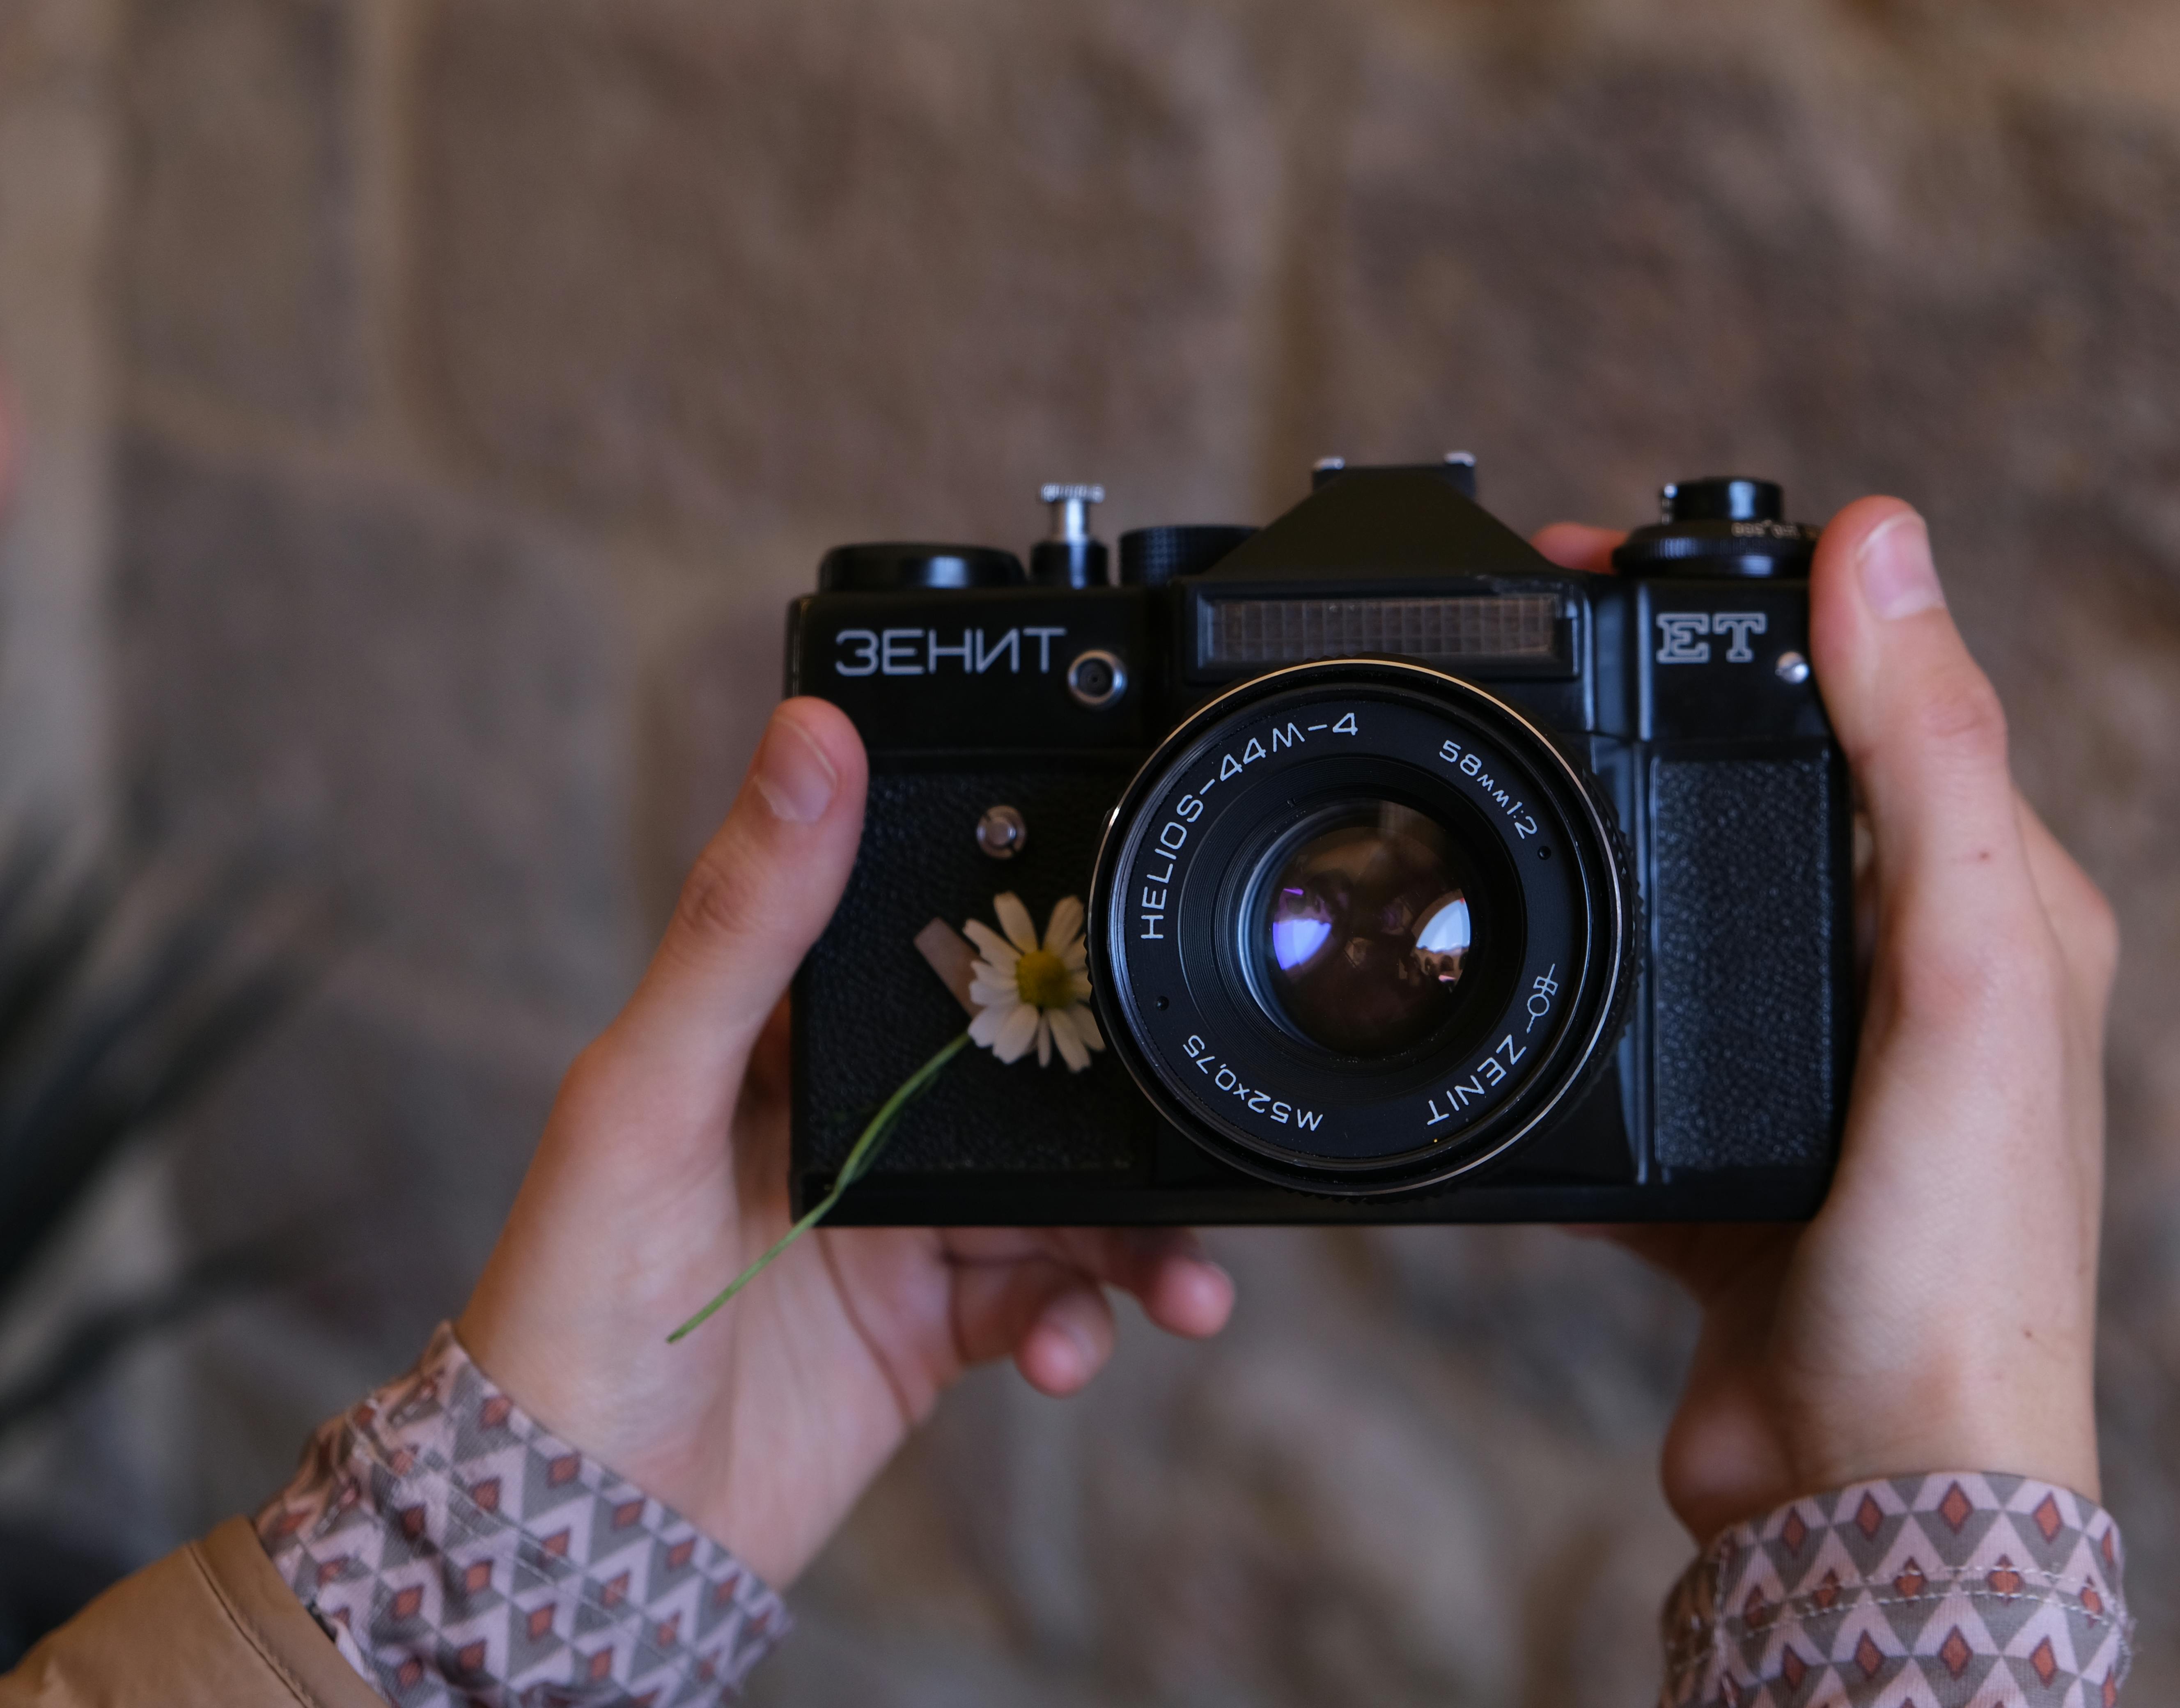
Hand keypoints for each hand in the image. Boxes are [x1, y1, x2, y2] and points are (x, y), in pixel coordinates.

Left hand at [455, 700, 1235, 1587]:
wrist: (586, 1531)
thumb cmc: (570, 1302)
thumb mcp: (649, 1091)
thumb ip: (741, 923)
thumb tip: (812, 735)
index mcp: (788, 1036)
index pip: (928, 934)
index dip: (1031, 910)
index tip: (1127, 901)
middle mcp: (859, 1117)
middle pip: (1032, 1068)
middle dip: (1128, 1089)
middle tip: (1198, 1101)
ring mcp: (904, 1223)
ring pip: (1068, 1193)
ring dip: (1142, 1233)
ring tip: (1186, 1283)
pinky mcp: (936, 1325)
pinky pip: (1051, 1299)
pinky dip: (1085, 1323)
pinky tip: (1069, 1351)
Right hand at [1534, 501, 2116, 1548]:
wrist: (1864, 1491)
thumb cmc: (1955, 1260)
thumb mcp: (1967, 974)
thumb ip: (1926, 761)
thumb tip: (1881, 541)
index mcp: (1999, 908)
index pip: (1883, 694)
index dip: (1762, 603)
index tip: (1613, 565)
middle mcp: (1914, 976)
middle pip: (1769, 790)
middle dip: (1654, 703)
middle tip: (1526, 643)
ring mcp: (1812, 1068)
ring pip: (1683, 911)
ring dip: (1603, 847)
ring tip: (1496, 787)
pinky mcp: (1726, 1156)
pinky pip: (1628, 1046)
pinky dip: (1567, 1013)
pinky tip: (1501, 983)